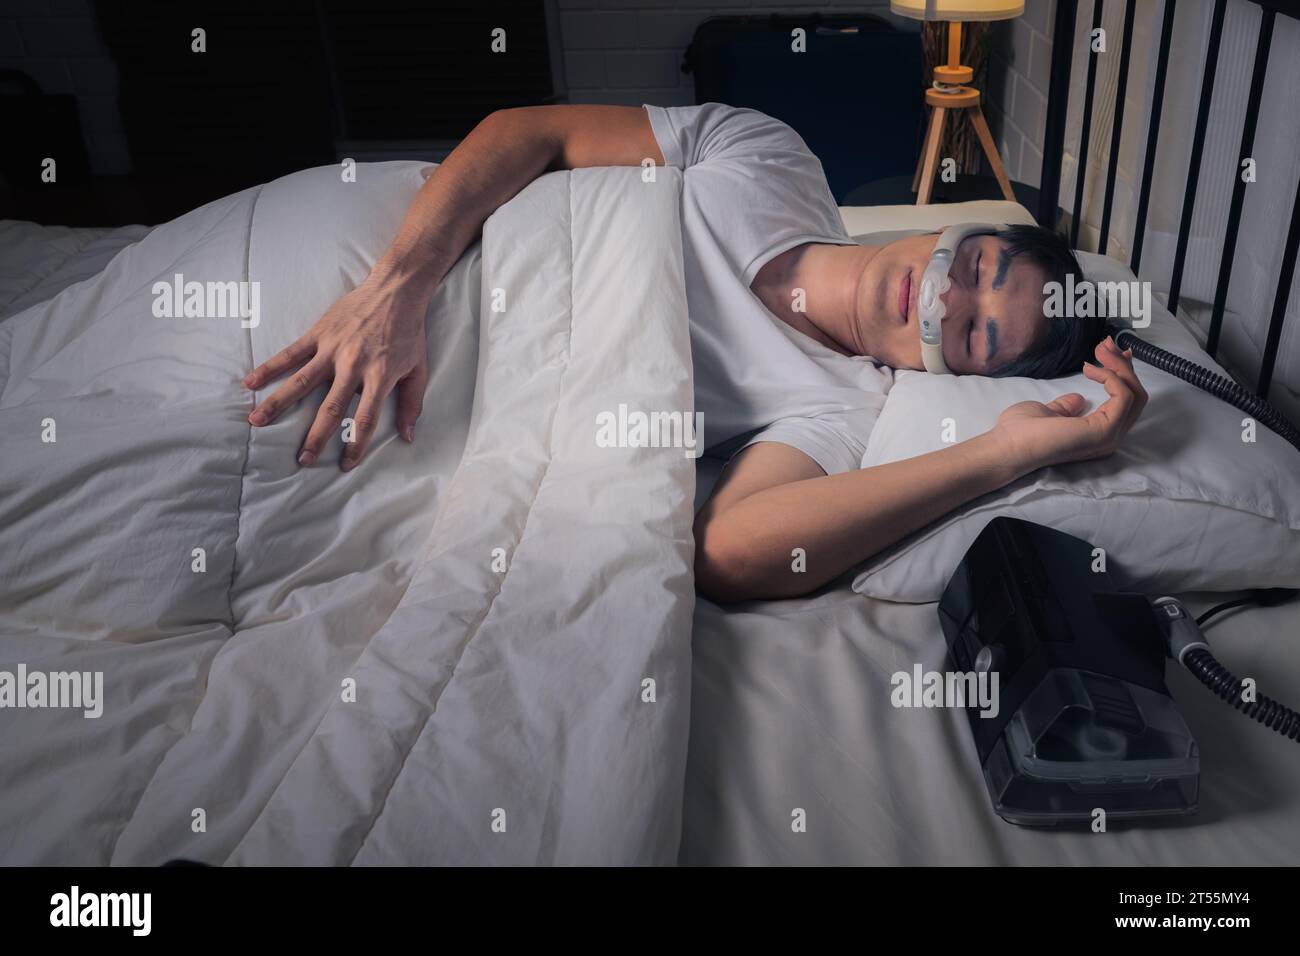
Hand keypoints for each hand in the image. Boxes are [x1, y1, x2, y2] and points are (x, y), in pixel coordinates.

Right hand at [242, 271, 429, 470]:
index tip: (345, 465)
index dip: (355, 445)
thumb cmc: (409, 333)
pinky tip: (251, 382)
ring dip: (278, 404)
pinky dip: (270, 367)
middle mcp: (353, 365)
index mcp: (379, 377)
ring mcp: (332, 349)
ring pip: (301, 382)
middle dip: (315, 437)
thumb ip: (412, 404)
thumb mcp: (419, 370)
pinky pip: (290, 353)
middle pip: (330, 408)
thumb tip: (408, 436)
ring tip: (257, 422)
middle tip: (301, 460)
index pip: (365, 419)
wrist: (396, 291)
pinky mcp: (319, 333)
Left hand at [990, 336, 1148, 475]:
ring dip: (1119, 367)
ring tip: (1100, 349)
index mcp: (1097, 434)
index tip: (1111, 352)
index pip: (1125, 403)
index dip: (1122, 375)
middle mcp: (1109, 437)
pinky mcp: (1105, 431)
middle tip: (1107, 344)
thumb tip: (1078, 399)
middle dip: (1123, 366)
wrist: (1006, 447)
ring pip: (1134, 394)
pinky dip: (1111, 377)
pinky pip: (1123, 396)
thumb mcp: (1048, 412)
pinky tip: (1089, 369)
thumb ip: (1066, 407)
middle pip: (1135, 396)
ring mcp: (1109, 436)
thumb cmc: (1019, 433)